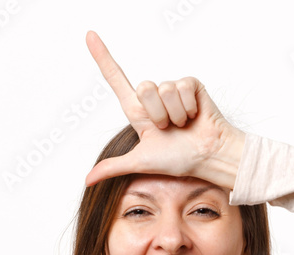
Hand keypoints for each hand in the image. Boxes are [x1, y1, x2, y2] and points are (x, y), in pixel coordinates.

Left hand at [84, 30, 245, 189]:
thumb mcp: (139, 163)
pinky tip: (194, 116)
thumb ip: (113, 167)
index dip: (102, 57)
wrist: (206, 156)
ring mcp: (172, 89)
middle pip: (143, 88)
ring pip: (163, 88)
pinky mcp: (190, 84)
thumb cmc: (177, 160)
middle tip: (168, 129)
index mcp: (138, 111)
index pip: (116, 80)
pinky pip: (181, 87)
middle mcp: (153, 97)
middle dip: (157, 114)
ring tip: (183, 125)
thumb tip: (87, 180)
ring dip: (174, 113)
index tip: (89, 35)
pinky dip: (187, 107)